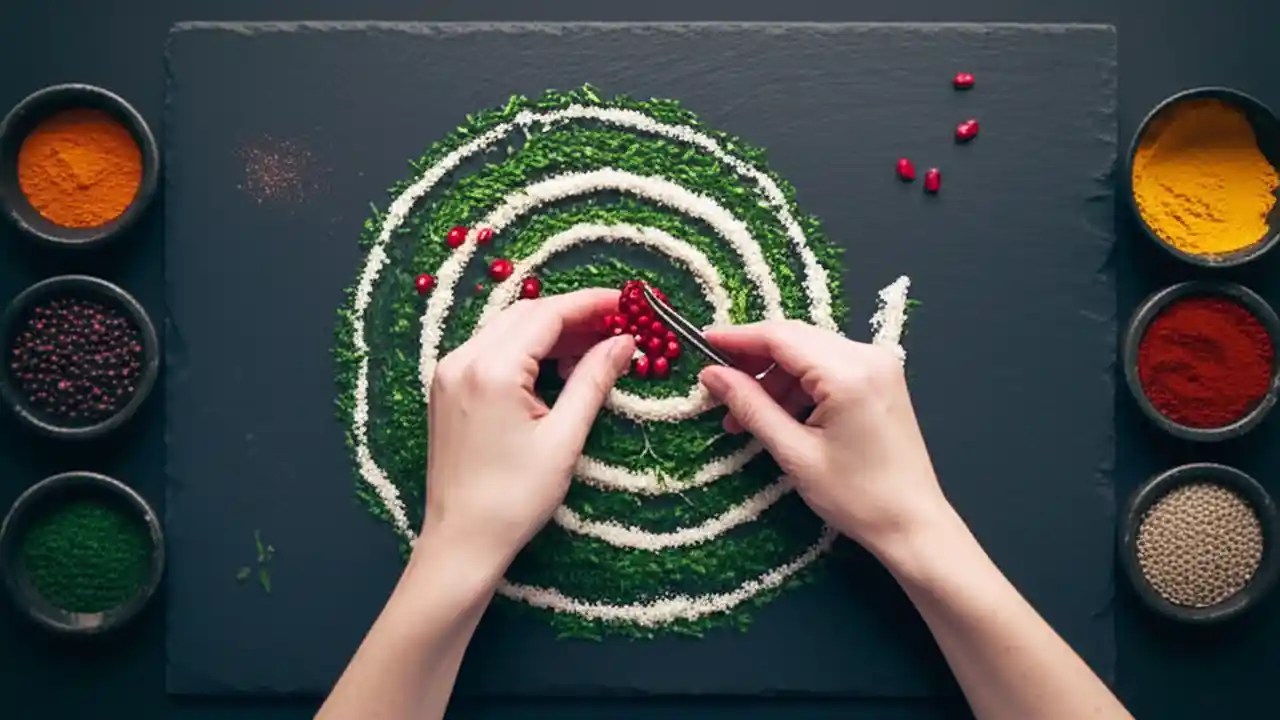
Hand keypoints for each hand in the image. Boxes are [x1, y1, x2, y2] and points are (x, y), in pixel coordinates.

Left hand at [418, 289, 634, 577]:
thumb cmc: (514, 499)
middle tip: (616, 324)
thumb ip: (593, 381)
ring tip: (593, 345)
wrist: (461, 541)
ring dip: (549, 330)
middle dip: (572, 314)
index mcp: (492, 370)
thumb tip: (624, 343)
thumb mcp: (564, 438)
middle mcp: (462, 360)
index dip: (590, 304)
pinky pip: (490, 350)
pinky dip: (525, 349)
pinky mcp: (446, 389)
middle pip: (525, 314)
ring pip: (506, 329)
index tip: (627, 302)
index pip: (547, 314)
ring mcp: (449, 373)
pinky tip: (555, 364)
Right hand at [698, 320, 947, 556]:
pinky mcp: (880, 379)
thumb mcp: (794, 453)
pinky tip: (778, 416)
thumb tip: (711, 375)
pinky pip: (828, 368)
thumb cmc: (856, 496)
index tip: (702, 342)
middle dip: (753, 361)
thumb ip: (751, 407)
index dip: (737, 338)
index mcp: (848, 372)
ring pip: (809, 354)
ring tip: (743, 417)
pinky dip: (798, 386)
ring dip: (774, 379)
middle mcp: (867, 356)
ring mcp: (878, 365)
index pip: (780, 337)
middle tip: (717, 389)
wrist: (912, 523)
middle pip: (795, 340)